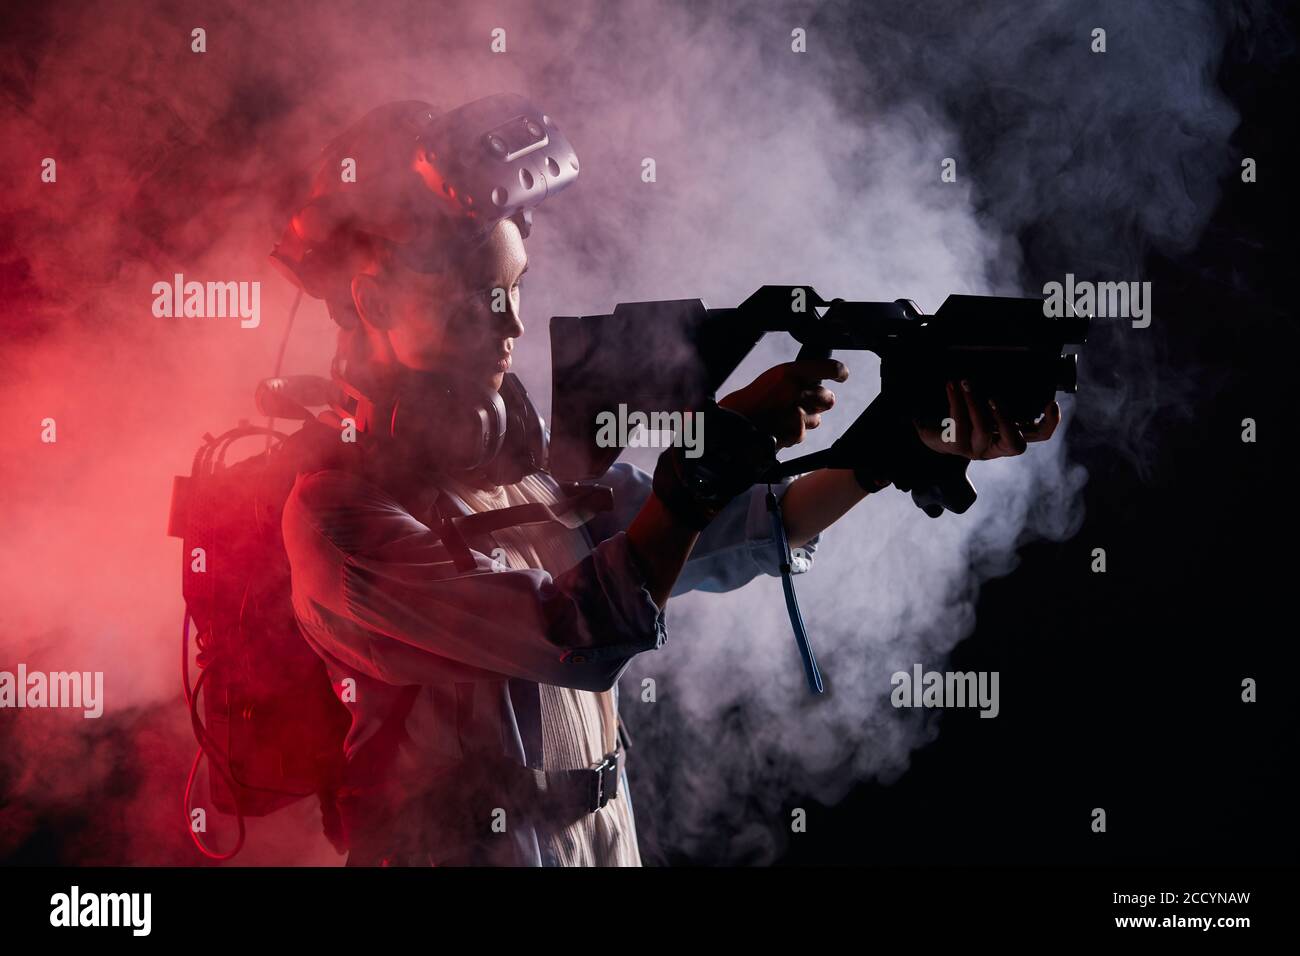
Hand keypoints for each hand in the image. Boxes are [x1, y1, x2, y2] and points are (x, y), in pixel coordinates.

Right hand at [718, 360, 847, 449]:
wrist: (732, 426)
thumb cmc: (749, 402)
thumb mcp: (772, 380)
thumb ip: (795, 379)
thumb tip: (817, 383)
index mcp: (788, 373)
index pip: (828, 368)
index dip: (839, 372)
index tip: (841, 375)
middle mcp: (795, 390)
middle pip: (828, 398)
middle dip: (819, 402)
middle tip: (803, 402)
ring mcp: (796, 413)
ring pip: (817, 418)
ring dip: (805, 419)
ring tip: (783, 417)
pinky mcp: (795, 433)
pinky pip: (804, 433)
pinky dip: (794, 433)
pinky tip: (778, 428)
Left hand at [914, 379, 1060, 459]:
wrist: (932, 428)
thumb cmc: (964, 412)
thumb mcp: (985, 403)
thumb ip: (1001, 394)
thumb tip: (1011, 367)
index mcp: (1010, 435)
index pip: (1039, 435)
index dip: (1050, 424)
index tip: (1051, 403)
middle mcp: (996, 447)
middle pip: (1015, 444)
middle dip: (1006, 419)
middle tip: (994, 397)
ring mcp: (977, 449)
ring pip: (983, 429)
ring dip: (974, 402)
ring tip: (966, 382)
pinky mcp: (956, 446)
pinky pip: (958, 423)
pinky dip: (955, 400)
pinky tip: (952, 386)